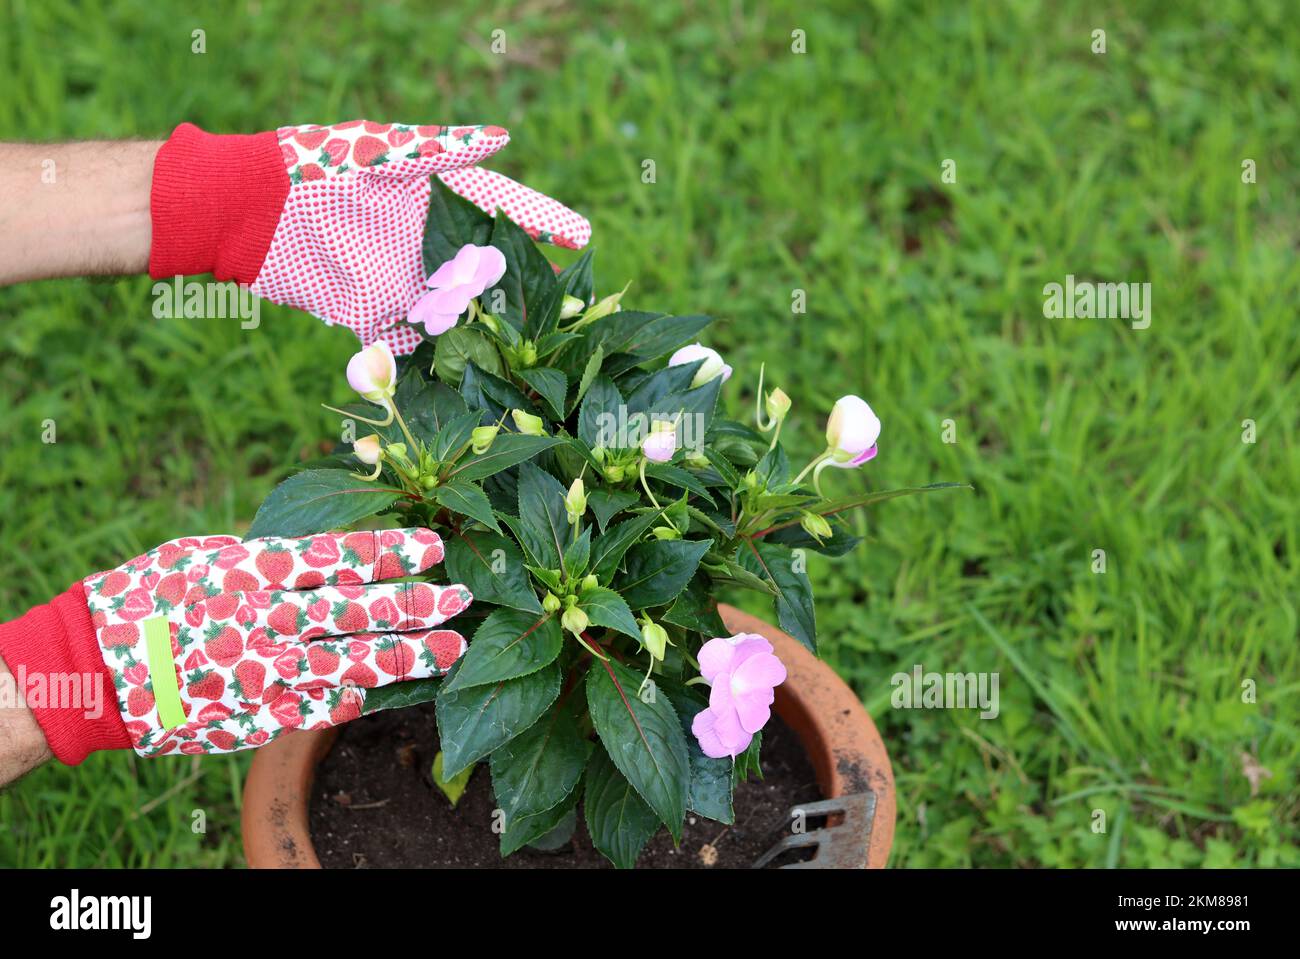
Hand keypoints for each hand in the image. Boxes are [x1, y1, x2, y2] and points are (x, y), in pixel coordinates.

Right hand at [0, 528, 471, 762]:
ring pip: (349, 664)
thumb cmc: (150, 597)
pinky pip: (310, 711)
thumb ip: (271, 556)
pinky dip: (346, 704)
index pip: (341, 556)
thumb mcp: (208, 555)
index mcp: (254, 572)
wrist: (91, 665)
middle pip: (359, 612)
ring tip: (452, 651)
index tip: (436, 544)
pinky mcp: (248, 716)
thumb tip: (333, 552)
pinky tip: (377, 697)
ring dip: (406, 658)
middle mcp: (265, 621)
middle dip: (418, 606)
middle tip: (463, 601)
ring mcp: (261, 673)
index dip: (393, 551)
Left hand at [149, 120, 590, 353]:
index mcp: (434, 195)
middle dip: (522, 284)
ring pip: (455, 307)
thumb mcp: (383, 152)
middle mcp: (424, 239)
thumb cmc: (316, 164)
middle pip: (486, 265)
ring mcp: (402, 278)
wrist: (250, 209)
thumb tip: (501, 137)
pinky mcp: (371, 312)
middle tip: (562, 302)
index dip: (540, 221)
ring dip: (481, 323)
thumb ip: (441, 149)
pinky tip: (460, 369)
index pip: (500, 206)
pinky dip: (430, 355)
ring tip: (518, 342)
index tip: (581, 236)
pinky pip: (409, 340)